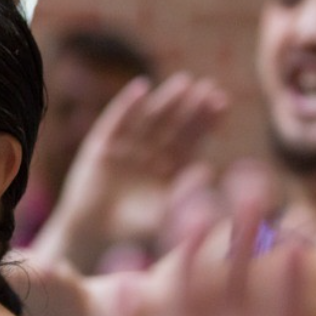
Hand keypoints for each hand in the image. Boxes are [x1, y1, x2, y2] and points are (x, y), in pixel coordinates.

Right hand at [33, 73, 227, 271]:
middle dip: (191, 106)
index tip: (222, 102)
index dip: (206, 120)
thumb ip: (185, 194)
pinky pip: (116, 121)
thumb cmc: (132, 227)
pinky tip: (142, 88)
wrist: (92, 233)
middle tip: (209, 87)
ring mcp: (126, 146)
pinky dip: (127, 105)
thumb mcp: (165, 212)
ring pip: (150, 118)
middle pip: (174, 123)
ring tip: (184, 83)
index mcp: (170, 167)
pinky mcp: (102, 145)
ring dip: (166, 100)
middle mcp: (150, 152)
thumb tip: (209, 170)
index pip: (192, 138)